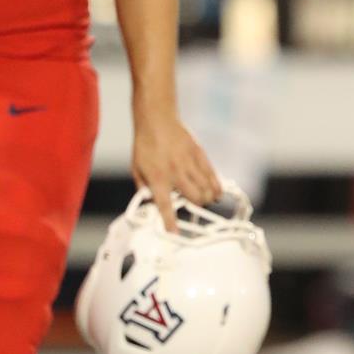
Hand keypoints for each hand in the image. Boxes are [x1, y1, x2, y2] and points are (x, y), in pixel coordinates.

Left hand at [131, 107, 223, 231]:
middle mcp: (175, 172)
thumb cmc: (145, 144)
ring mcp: (189, 163)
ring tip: (207, 200)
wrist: (157, 119)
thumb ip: (144, 188)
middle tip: (195, 206)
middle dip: (197, 206)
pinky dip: (216, 185)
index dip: (170, 221)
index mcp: (157, 178)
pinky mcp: (199, 154)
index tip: (174, 233)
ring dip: (208, 198)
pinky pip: (212, 174)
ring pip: (206, 187)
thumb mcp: (137, 168)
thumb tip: (151, 203)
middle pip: (194, 198)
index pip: (165, 205)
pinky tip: (217, 191)